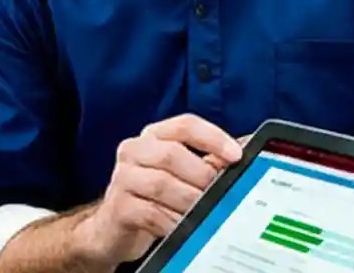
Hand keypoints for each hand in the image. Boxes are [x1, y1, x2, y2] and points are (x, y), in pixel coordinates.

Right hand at [74, 114, 242, 266]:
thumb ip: (207, 162)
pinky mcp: (118, 207)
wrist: (112, 229)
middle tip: (219, 193)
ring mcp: (122, 178)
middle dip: (202, 175)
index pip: (185, 125)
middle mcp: (134, 150)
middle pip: (172, 154)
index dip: (213, 138)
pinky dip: (173, 221)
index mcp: (154, 136)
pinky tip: (184, 228)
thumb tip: (241, 155)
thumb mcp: (180, 175)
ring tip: (204, 212)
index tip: (236, 156)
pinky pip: (151, 213)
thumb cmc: (153, 197)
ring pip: (162, 184)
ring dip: (189, 201)